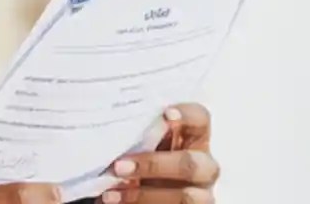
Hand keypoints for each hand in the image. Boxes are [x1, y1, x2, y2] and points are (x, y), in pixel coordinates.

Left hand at [101, 103, 218, 203]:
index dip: (187, 115)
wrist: (138, 190)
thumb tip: (107, 125)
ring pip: (186, 197)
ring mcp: (201, 193)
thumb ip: (137, 134)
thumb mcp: (140, 144)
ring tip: (111, 193)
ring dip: (144, 195)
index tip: (166, 114)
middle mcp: (202, 165)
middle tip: (118, 166)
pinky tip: (115, 201)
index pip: (199, 119)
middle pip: (191, 163)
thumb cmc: (137, 158)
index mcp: (192, 138)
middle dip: (153, 165)